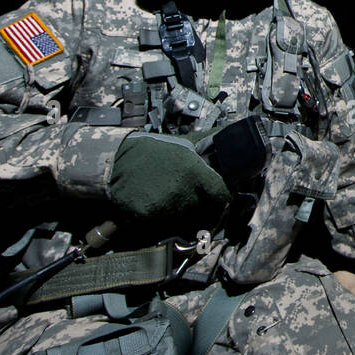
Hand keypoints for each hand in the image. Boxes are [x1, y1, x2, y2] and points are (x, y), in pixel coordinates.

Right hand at [108, 132, 229, 222]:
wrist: (116, 160)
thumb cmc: (155, 150)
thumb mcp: (186, 142)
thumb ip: (211, 143)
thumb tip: (237, 132)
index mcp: (194, 172)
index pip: (221, 194)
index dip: (222, 195)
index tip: (219, 194)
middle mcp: (182, 192)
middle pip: (203, 208)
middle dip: (200, 203)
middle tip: (189, 192)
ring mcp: (164, 207)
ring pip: (184, 217)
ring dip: (181, 210)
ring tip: (170, 193)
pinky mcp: (147, 217)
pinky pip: (163, 222)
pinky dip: (161, 215)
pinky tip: (156, 201)